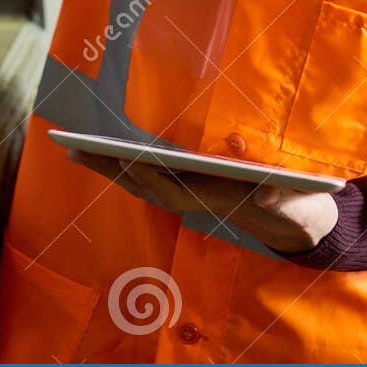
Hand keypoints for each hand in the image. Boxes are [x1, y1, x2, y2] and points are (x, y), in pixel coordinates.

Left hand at [66, 149, 338, 253]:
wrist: (294, 219)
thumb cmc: (294, 200)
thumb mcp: (295, 198)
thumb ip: (282, 196)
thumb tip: (267, 192)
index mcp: (214, 198)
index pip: (172, 189)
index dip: (146, 174)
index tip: (122, 157)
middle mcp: (192, 199)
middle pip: (143, 185)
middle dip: (108, 167)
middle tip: (73, 148)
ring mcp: (184, 196)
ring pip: (137, 183)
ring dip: (104, 167)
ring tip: (72, 147)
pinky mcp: (181, 189)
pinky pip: (143, 179)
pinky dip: (118, 166)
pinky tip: (96, 154)